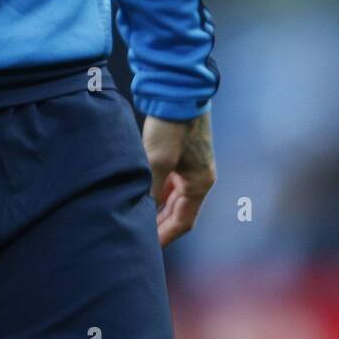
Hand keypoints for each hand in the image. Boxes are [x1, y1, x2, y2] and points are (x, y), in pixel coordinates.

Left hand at [142, 110, 215, 246]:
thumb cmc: (171, 126)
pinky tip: (142, 193)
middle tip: (140, 236)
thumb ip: (150, 188)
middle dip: (161, 225)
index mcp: (200, 183)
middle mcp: (200, 177)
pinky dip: (159, 191)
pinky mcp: (183, 154)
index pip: (183, 221)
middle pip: (180, 211)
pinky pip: (171, 182)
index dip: (165, 236)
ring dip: (159, 208)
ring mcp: (192, 165)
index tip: (149, 247)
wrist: (179, 91)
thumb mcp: (157, 160)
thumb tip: (140, 211)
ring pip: (175, 197)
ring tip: (138, 217)